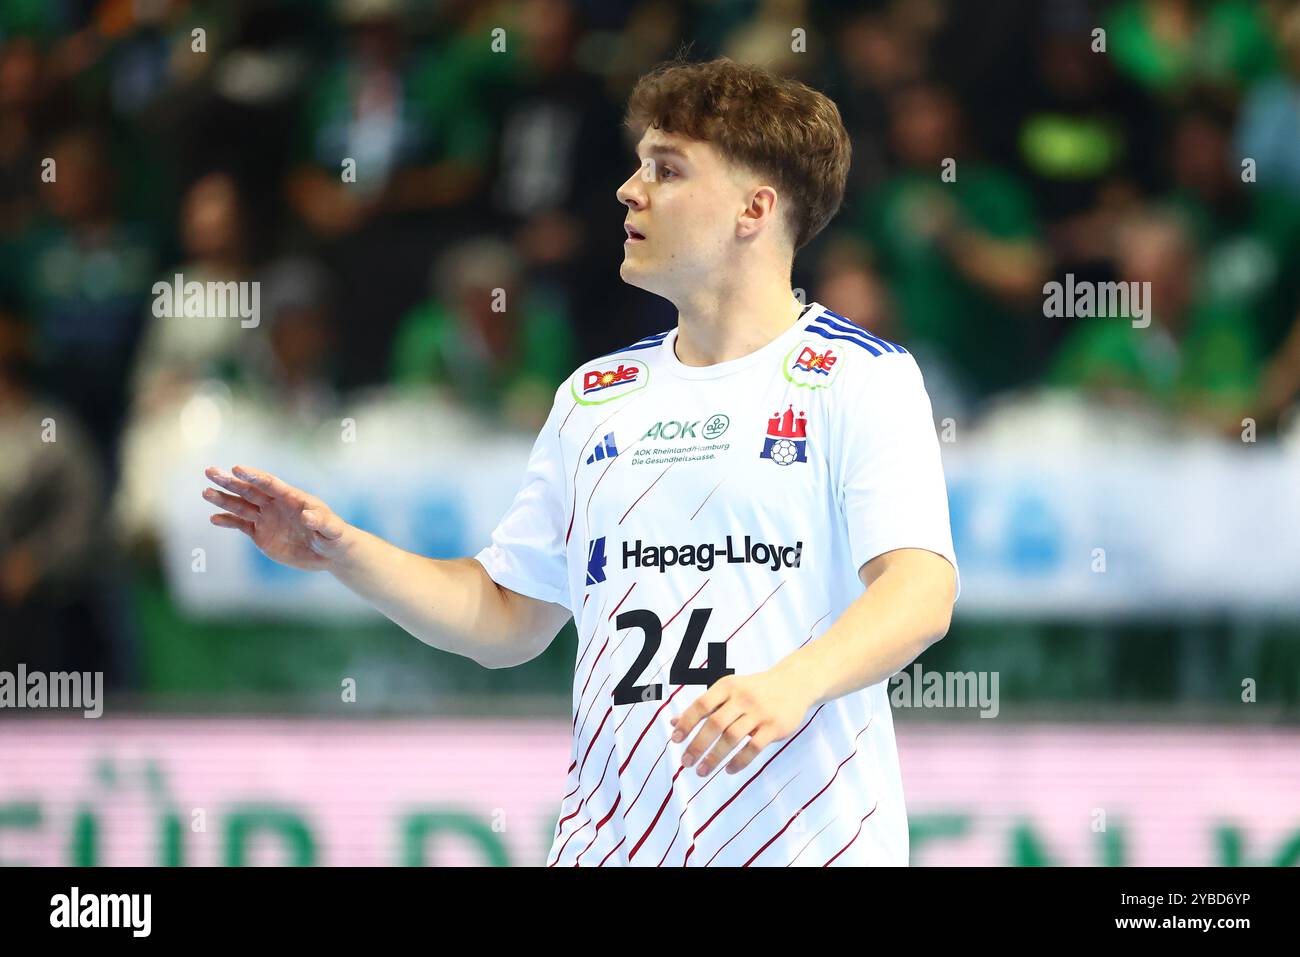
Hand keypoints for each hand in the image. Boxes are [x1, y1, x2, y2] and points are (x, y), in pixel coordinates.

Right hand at [202, 465, 353, 570]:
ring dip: (223, 499)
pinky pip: (241, 525)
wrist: (329, 553)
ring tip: (205, 492)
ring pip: (241, 505)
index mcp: (293, 498)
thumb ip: (322, 521)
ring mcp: (267, 518)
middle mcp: (276, 504)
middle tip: (210, 471)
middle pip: (250, 490)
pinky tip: (214, 518)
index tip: (237, 468)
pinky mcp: (260, 533)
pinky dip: (227, 521)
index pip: (270, 484)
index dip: (254, 476)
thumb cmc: (335, 536)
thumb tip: (308, 515)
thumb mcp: (332, 530)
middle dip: (230, 481)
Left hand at [670, 667, 817, 776]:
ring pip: (733, 737)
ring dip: (714, 757)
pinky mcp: (775, 727)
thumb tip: (673, 723)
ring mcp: (760, 712)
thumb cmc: (753, 690)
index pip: (702, 705)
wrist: (793, 684)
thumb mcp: (728, 692)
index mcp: (727, 686)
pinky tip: (728, 770)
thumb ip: (703, 708)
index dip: (686, 722)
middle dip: (698, 745)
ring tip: (702, 771)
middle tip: (686, 763)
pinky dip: (739, 761)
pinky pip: (754, 747)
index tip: (675, 740)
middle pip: (715, 724)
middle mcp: (743, 698)